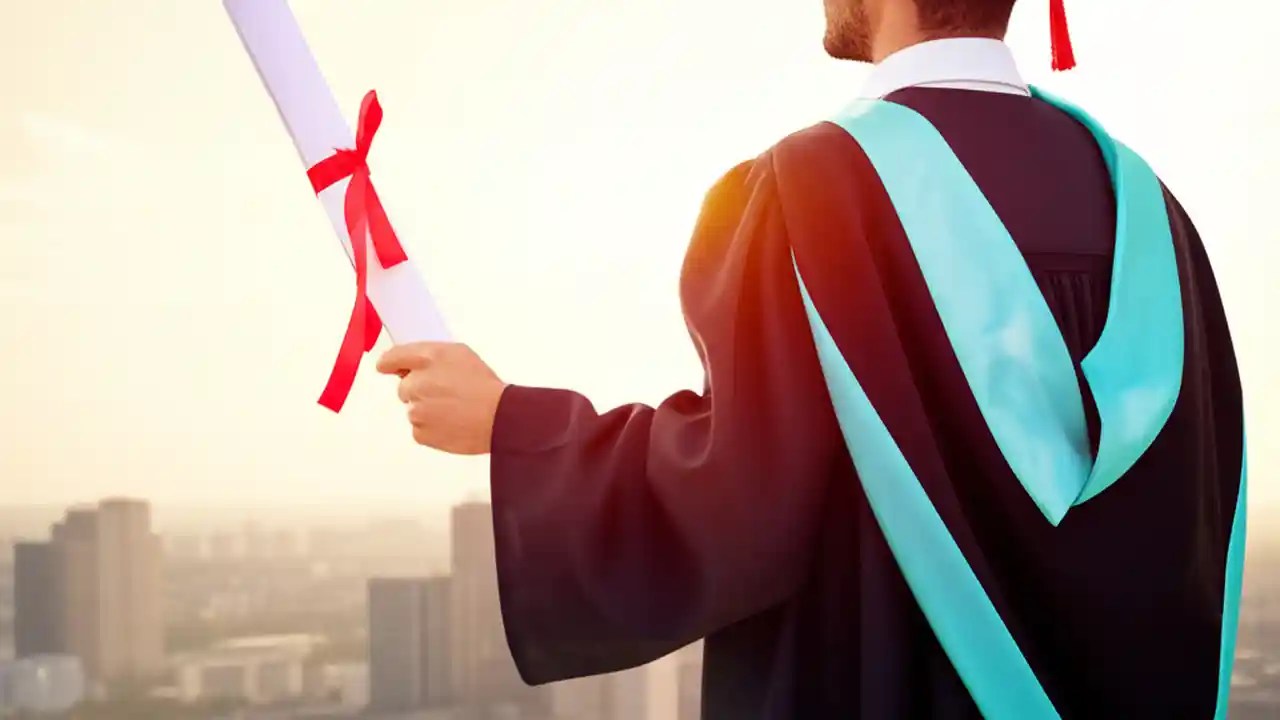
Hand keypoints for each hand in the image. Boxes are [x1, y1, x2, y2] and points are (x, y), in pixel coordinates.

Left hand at [375, 342, 506, 454]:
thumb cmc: (485, 386)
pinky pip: (419, 429)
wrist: (499, 417)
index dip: (389, 363)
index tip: (386, 367)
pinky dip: (432, 428)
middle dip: (418, 390)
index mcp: (427, 358)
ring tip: (454, 409)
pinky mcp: (420, 432)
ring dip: (427, 410)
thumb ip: (430, 355)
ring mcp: (416, 410)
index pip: (392, 357)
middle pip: (404, 387)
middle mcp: (417, 383)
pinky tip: (452, 423)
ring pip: (413, 409)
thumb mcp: (460, 354)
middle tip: (445, 393)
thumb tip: (411, 363)